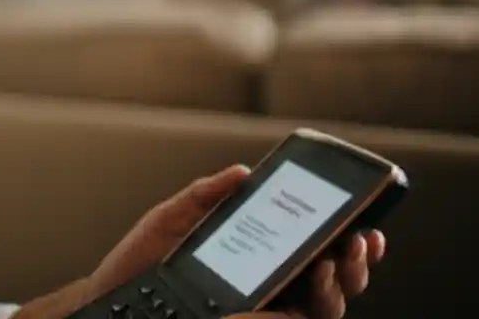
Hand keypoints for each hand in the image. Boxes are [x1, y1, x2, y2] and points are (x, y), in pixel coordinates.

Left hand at [12, 165, 386, 318]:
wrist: (111, 295)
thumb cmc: (142, 258)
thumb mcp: (174, 216)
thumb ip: (207, 194)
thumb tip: (243, 173)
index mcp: (263, 256)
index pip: (318, 250)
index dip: (351, 242)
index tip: (367, 226)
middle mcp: (271, 287)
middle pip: (334, 283)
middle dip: (355, 264)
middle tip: (357, 242)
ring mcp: (262, 310)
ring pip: (323, 309)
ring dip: (338, 287)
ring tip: (329, 262)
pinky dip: (303, 312)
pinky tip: (303, 292)